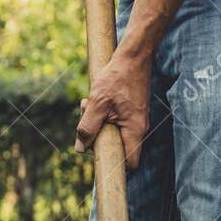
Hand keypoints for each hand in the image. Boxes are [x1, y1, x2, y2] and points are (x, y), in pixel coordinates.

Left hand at [75, 43, 150, 171]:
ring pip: (114, 132)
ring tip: (89, 104)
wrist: (134, 55)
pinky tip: (95, 99)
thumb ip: (88, 127)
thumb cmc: (117, 77)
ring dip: (97, 122)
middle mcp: (139, 128)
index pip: (130, 163)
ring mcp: (136, 119)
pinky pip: (115, 120)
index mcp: (134, 130)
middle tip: (87, 118)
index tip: (99, 156)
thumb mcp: (98, 102)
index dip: (115, 165)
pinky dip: (103, 113)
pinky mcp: (132, 110)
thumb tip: (81, 148)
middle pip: (118, 147)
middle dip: (99, 137)